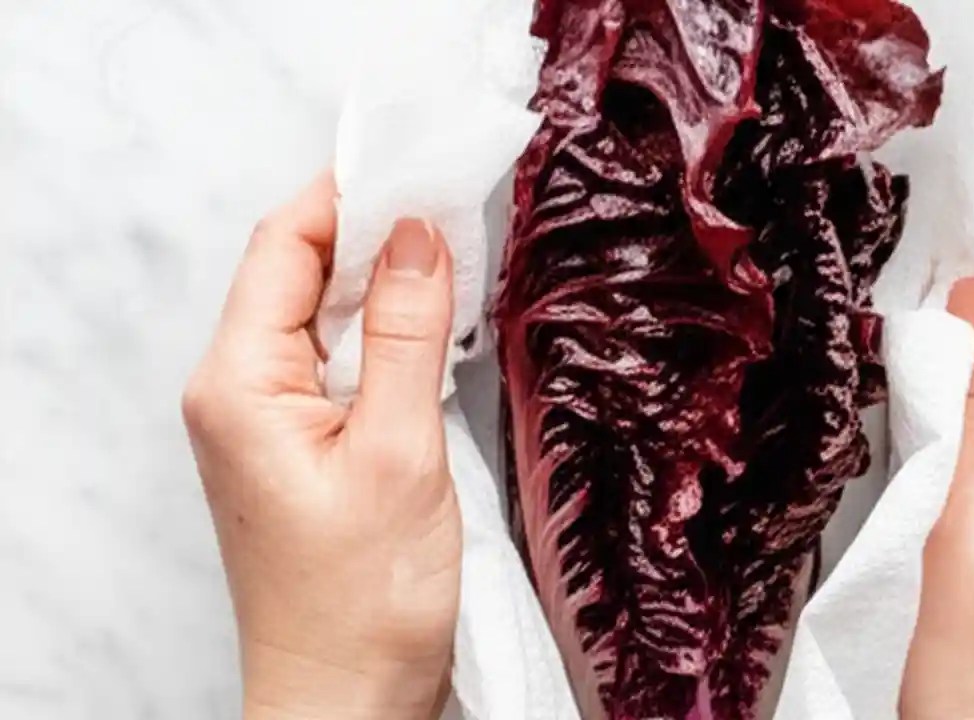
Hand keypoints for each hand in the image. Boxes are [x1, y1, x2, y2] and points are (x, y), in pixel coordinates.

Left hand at [182, 173, 459, 719]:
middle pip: (296, 272)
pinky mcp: (297, 445)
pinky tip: (431, 328)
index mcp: (239, 383)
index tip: (416, 165)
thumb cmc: (361, 601)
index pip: (284, 246)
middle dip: (372, 232)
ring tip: (452, 259)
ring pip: (320, 316)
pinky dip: (382, 334)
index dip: (348, 195)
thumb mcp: (399, 452)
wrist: (345, 701)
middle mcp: (236, 392)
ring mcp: (264, 419)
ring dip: (382, 283)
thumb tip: (415, 235)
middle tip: (451, 206)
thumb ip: (406, 334)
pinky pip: (334, 361)